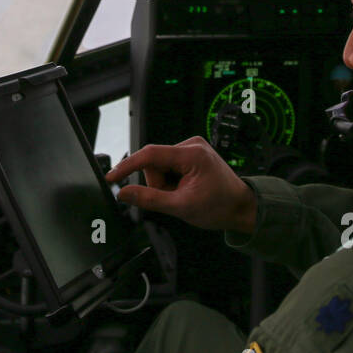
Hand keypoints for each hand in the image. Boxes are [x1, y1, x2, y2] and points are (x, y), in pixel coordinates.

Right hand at [104, 136, 256, 234]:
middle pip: (154, 163)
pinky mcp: (191, 154)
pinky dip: (171, 181)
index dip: (127, 166)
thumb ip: (149, 199)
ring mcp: (192, 148)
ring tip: (183, 195)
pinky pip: (168, 167)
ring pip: (159, 166)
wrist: (240, 207)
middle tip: (174, 198)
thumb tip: (124, 193)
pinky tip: (185, 188)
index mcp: (191, 154)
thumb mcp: (181, 207)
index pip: (149, 155)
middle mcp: (191, 145)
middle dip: (158, 184)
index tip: (112, 177)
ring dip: (165, 184)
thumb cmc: (220, 206)